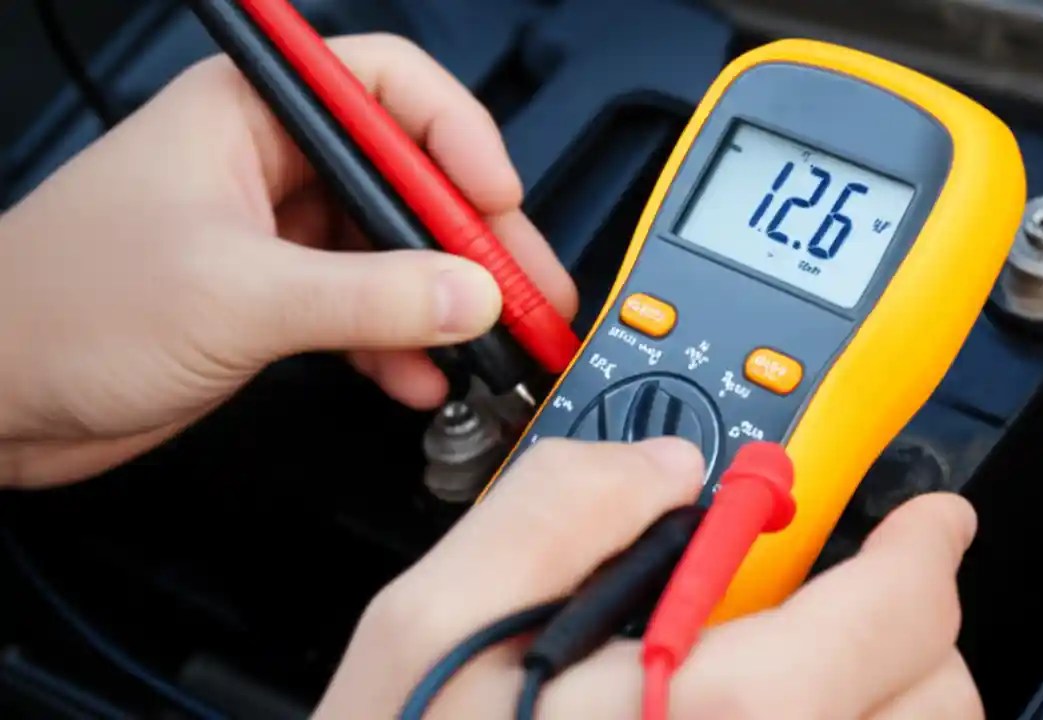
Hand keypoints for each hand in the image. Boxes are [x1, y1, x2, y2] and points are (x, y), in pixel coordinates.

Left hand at [0, 34, 574, 487]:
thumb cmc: (58, 308)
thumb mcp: (235, 295)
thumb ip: (367, 297)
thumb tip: (469, 293)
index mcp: (249, 116)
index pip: (387, 90)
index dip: (458, 137)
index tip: (497, 201)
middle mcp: (269, 165)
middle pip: (407, 178)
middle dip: (472, 238)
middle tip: (526, 285)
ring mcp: (275, 235)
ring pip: (393, 251)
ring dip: (446, 301)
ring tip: (495, 342)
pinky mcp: (275, 301)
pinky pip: (365, 310)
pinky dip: (400, 344)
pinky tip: (422, 378)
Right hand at [317, 437, 982, 718]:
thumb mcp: (435, 629)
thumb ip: (559, 509)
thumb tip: (661, 469)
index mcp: (708, 717)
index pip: (895, 612)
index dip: (925, 546)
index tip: (927, 523)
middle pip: (936, 699)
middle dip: (910, 624)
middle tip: (852, 592)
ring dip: (887, 699)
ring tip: (803, 669)